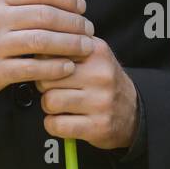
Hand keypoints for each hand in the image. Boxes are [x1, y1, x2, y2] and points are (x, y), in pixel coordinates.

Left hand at [35, 35, 137, 150]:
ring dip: (48, 106)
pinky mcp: (97, 126)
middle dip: (44, 85)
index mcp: (96, 51)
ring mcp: (100, 102)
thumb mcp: (92, 53)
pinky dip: (53, 124)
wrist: (133, 111)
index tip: (47, 67)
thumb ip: (67, 43)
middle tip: (55, 88)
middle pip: (46, 78)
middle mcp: (100, 75)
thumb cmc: (103, 80)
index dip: (43, 61)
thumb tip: (36, 42)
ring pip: (50, 101)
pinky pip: (57, 125)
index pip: (52, 51)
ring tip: (60, 104)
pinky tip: (62, 120)